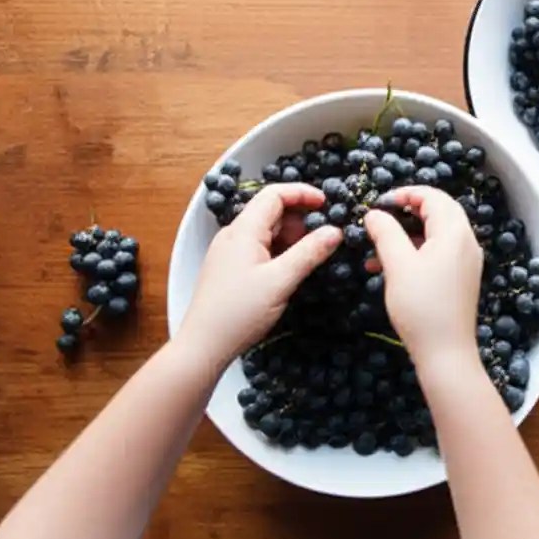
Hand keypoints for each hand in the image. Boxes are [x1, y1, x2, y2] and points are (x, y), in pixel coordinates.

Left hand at [177, 184, 341, 368]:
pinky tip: (290, 270)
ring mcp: (229, 252)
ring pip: (266, 232)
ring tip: (311, 257)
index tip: (327, 204)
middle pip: (271, 212)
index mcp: (243, 230)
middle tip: (324, 238)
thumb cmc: (239, 312)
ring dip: (291, 237)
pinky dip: (279, 251)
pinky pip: (259, 248)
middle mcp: (233, 235)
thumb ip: (309, 253)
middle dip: (300, 219)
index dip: (302, 193)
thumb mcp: (280, 281)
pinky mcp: (230, 269)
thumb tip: (335, 231)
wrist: (203, 345)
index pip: (274, 195)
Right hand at [364, 186, 482, 368]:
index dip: (405, 194)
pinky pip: (439, 254)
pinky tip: (390, 269)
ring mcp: (467, 262)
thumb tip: (375, 213)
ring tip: (375, 250)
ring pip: (436, 235)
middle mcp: (466, 243)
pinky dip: (416, 253)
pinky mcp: (462, 279)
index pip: (433, 197)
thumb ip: (386, 233)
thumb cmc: (421, 306)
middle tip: (380, 219)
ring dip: (407, 236)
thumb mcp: (397, 265)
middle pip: (438, 212)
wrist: (446, 353)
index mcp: (455, 233)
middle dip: (407, 212)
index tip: (379, 203)